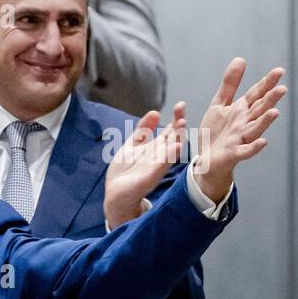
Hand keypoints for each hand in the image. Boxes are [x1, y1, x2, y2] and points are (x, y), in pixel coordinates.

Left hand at [103, 103, 185, 226]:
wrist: (115, 193)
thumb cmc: (125, 171)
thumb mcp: (132, 145)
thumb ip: (143, 130)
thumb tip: (155, 112)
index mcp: (157, 147)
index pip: (170, 130)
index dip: (176, 118)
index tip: (180, 105)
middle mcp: (160, 156)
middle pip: (174, 138)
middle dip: (179, 126)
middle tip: (182, 114)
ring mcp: (156, 166)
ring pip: (171, 150)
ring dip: (177, 139)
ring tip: (181, 125)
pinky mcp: (150, 178)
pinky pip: (161, 166)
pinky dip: (167, 157)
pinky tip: (174, 148)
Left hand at [191, 58, 286, 201]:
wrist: (204, 159)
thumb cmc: (215, 131)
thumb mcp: (219, 104)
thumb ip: (230, 84)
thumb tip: (241, 59)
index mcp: (242, 110)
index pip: (257, 94)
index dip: (266, 83)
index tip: (279, 71)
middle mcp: (245, 123)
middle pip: (259, 110)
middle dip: (270, 100)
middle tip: (282, 89)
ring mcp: (241, 138)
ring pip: (256, 129)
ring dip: (265, 121)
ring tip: (275, 112)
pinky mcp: (234, 153)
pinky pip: (246, 151)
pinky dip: (254, 147)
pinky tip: (263, 142)